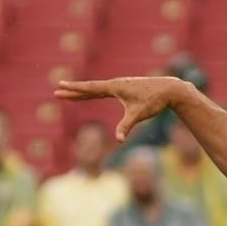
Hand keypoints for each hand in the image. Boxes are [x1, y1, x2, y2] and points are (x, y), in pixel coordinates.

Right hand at [55, 76, 195, 142]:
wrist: (169, 89)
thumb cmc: (154, 101)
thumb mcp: (138, 114)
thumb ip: (126, 126)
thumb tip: (118, 140)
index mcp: (115, 87)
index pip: (90, 88)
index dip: (74, 89)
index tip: (60, 86)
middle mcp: (115, 84)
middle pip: (89, 89)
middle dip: (73, 91)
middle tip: (57, 91)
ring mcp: (120, 85)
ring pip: (97, 89)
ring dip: (82, 91)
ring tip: (70, 93)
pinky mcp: (126, 88)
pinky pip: (105, 90)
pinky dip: (95, 92)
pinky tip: (92, 93)